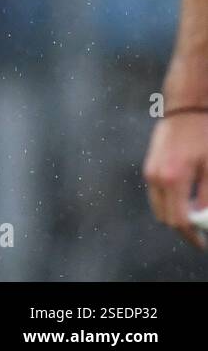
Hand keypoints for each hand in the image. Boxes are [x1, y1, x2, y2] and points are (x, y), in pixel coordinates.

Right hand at [143, 112, 207, 250]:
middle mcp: (156, 178)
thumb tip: (204, 219)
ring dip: (175, 215)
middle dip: (183, 228)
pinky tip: (186, 197)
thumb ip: (207, 196)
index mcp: (173, 179)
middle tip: (201, 230)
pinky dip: (169, 202)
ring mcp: (150, 172)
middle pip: (165, 217)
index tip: (203, 243)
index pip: (178, 220)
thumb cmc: (204, 134)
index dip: (192, 236)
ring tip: (195, 214)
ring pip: (159, 207)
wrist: (186, 107)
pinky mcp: (149, 166)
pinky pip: (156, 194)